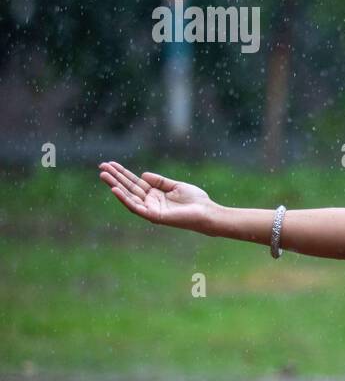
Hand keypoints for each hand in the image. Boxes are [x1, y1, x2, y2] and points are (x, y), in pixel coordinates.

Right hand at [98, 161, 215, 231]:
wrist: (207, 212)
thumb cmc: (195, 200)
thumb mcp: (175, 186)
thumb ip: (159, 181)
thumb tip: (142, 174)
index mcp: (155, 194)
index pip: (134, 182)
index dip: (122, 173)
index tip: (110, 164)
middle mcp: (150, 202)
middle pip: (128, 188)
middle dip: (115, 177)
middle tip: (101, 166)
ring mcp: (151, 209)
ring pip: (129, 197)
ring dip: (115, 186)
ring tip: (103, 175)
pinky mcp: (154, 216)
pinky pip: (136, 207)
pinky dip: (125, 199)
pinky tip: (115, 190)